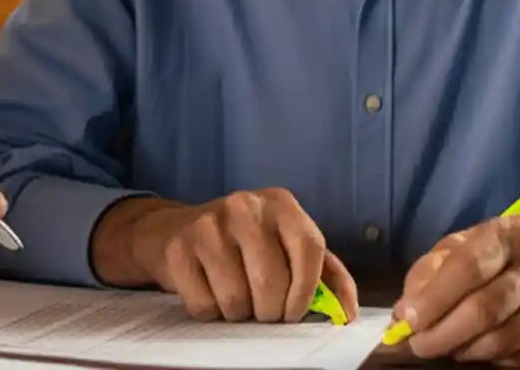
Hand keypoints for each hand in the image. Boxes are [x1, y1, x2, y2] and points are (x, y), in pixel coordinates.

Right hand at [91, 190, 358, 323]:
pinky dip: (210, 313)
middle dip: (270, 311)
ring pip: (237, 299)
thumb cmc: (242, 245)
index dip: (306, 290)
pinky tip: (209, 293)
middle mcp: (245, 206)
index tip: (295, 311)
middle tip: (263, 309)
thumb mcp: (286, 246)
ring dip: (239, 314)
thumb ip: (325, 274)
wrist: (172, 230)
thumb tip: (347, 313)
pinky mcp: (179, 248)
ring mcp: (208, 224)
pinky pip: (205, 304)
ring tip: (236, 299)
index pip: (309, 248)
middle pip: (271, 282)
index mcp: (280, 203)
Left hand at [393, 217, 519, 365]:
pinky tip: (476, 348)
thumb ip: (429, 272)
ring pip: (504, 339)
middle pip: (486, 309)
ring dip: (465, 349)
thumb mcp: (463, 246)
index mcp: (507, 235)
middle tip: (418, 345)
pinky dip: (492, 358)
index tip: (408, 319)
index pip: (468, 267)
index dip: (435, 297)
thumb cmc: (502, 255)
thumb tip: (403, 313)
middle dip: (444, 333)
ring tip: (445, 346)